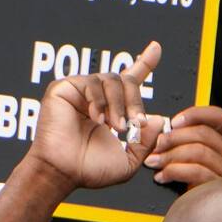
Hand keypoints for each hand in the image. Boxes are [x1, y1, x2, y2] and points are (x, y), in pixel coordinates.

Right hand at [28, 41, 167, 189]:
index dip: (144, 63)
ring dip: (118, 104)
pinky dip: (99, 101)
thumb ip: (146, 142)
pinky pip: (92, 83)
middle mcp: (95, 98)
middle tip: (136, 123)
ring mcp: (80, 91)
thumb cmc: (89, 170)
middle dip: (136, 101)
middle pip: (125, 80)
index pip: (128, 82)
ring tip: (115, 126)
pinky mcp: (64, 88)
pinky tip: (97, 119)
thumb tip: (158, 119)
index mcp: (110, 110)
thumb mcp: (128, 161)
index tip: (156, 48)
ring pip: (111, 79)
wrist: (63, 172)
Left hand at [144, 105, 221, 186]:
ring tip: (154, 162)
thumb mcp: (192, 164)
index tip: (173, 122)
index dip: (195, 114)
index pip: (218, 117)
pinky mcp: (221, 188)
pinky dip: (174, 171)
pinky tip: (162, 177)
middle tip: (155, 146)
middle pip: (204, 133)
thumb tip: (163, 130)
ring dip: (170, 155)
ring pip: (199, 151)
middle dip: (173, 137)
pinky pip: (196, 171)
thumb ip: (185, 145)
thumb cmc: (195, 192)